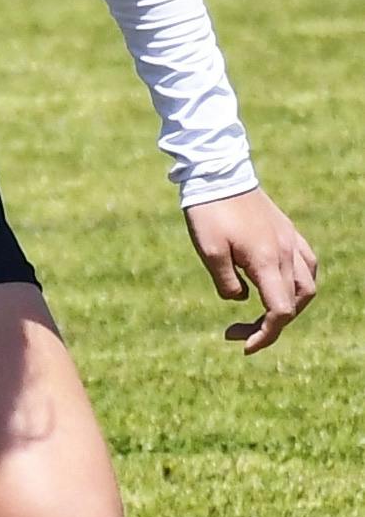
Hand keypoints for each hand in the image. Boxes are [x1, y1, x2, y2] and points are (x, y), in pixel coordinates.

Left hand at [186, 189, 317, 351]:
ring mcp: (290, 240)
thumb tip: (241, 301)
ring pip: (307, 285)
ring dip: (289, 306)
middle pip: (296, 303)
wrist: (218, 173)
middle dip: (272, 325)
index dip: (265, 335)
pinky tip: (278, 286)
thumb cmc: (208, 213)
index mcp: (266, 261)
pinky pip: (306, 264)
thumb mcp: (209, 252)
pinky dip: (298, 283)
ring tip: (262, 313)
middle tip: (239, 331)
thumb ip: (227, 284)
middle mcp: (285, 253)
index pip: (280, 312)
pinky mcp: (288, 231)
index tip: (240, 343)